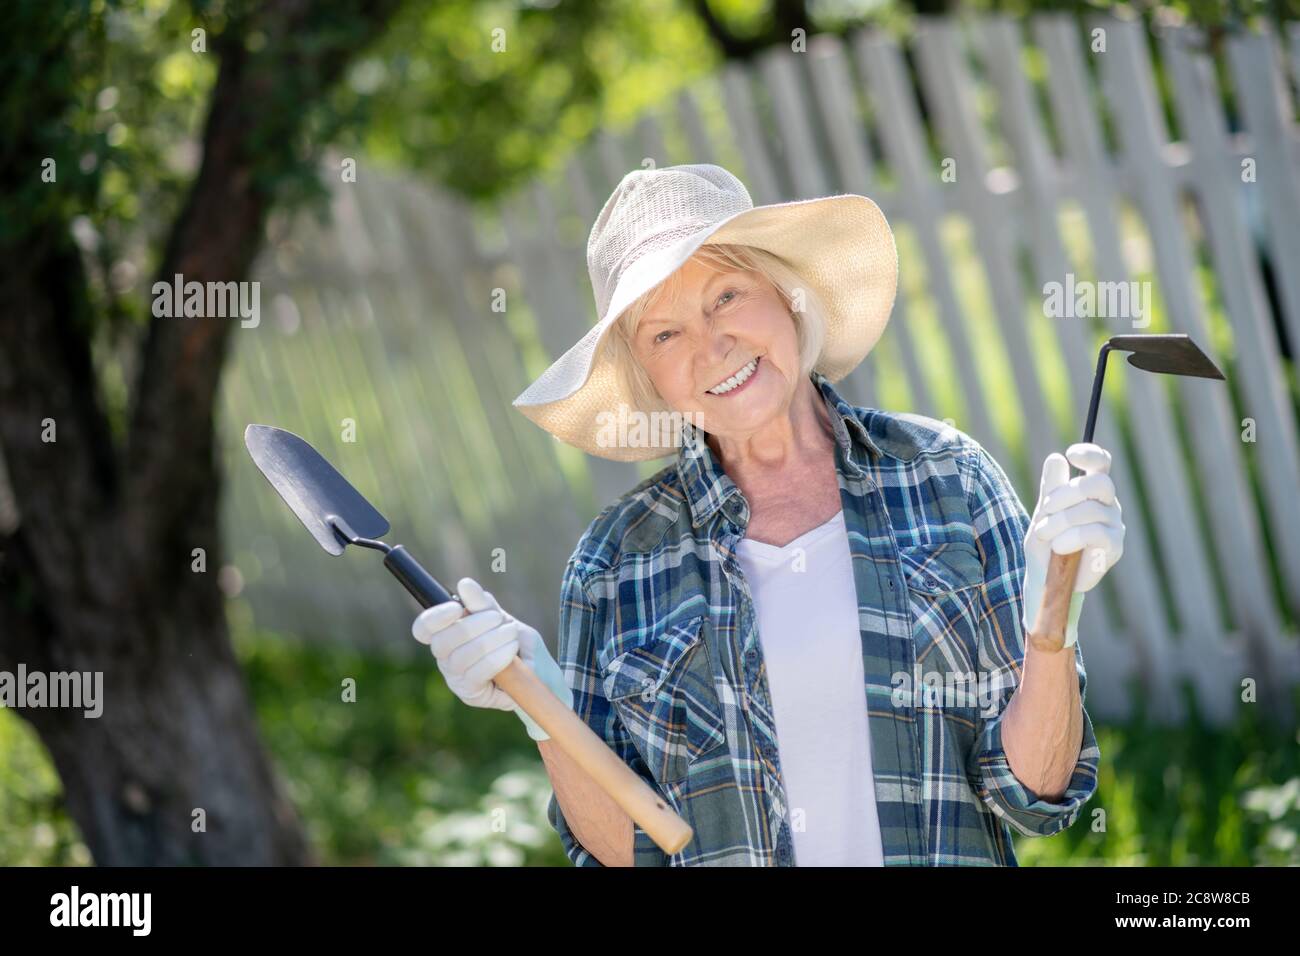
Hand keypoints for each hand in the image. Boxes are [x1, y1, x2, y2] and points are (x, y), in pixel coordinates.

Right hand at [411, 577, 572, 739]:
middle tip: (499, 618)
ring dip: (489, 641)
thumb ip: (483, 605)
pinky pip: (476, 674)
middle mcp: (445, 658)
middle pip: (441, 642)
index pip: (423, 627)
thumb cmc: (516, 641)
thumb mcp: (502, 618)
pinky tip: (511, 650)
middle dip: (473, 626)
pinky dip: (496, 659)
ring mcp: (456, 678)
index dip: (435, 617)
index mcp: (446, 634)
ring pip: (460, 658)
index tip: (458, 607)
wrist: (540, 671)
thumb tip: (465, 584)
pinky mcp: (471, 694)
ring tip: (511, 633)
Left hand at [1021, 443, 1125, 647]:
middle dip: (1066, 493)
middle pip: (1099, 483)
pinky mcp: (1115, 547)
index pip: (1101, 463)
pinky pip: (1094, 532)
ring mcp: (1115, 525)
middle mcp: (1107, 504)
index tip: (1072, 454)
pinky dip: (1071, 537)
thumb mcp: (1043, 512)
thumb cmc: (1046, 543)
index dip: (1091, 454)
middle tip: (1045, 509)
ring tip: (1046, 536)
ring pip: (1090, 509)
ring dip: (1060, 521)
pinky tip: (1059, 547)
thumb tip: (1056, 458)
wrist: (1046, 579)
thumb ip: (1051, 487)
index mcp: (1091, 491)